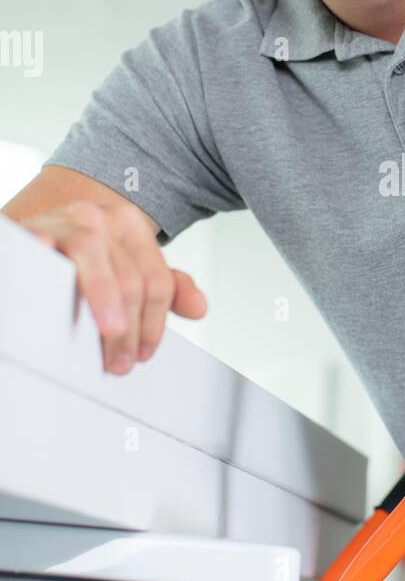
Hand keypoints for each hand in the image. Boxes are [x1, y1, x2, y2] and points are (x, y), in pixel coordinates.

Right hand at [17, 199, 206, 374]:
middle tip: (119, 364)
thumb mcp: (123, 270)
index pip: (156, 281)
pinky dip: (52, 270)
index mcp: (128, 224)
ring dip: (103, 303)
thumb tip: (200, 308)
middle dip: (129, 329)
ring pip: (93, 255)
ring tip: (104, 342)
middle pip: (129, 278)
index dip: (153, 325)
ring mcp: (63, 221)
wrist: (28, 239)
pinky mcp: (30, 231)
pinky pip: (45, 250)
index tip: (142, 355)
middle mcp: (98, 216)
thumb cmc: (76, 263)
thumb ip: (164, 288)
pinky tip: (54, 294)